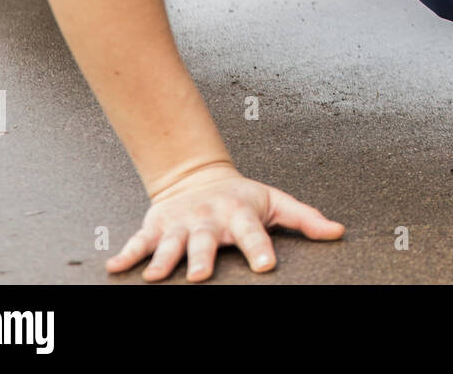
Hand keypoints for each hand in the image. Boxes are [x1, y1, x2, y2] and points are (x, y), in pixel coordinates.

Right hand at [106, 162, 344, 281]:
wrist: (199, 176)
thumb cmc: (244, 198)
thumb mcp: (276, 202)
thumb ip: (306, 219)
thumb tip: (339, 232)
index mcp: (240, 214)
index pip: (254, 233)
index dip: (260, 248)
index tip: (266, 265)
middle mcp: (209, 219)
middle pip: (206, 241)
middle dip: (202, 258)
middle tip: (201, 276)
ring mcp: (181, 223)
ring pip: (171, 243)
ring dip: (162, 259)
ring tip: (155, 277)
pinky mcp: (156, 227)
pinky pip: (139, 242)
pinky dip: (126, 254)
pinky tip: (114, 269)